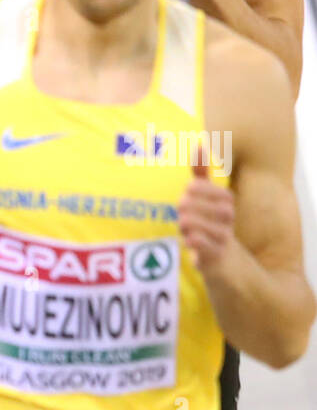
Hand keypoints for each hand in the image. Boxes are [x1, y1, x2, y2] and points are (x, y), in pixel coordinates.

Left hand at [178, 148, 235, 275]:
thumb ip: (202, 174)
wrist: (228, 265)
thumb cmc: (213, 225)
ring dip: (188, 224)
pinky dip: (194, 243)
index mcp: (225, 203)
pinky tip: (189, 240)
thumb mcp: (207, 199)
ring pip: (202, 228)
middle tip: (181, 210)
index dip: (196, 189)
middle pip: (203, 207)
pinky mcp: (215, 260)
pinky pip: (205, 249)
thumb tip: (198, 144)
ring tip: (183, 226)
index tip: (188, 193)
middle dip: (188, 206)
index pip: (206, 188)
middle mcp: (227, 220)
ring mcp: (222, 241)